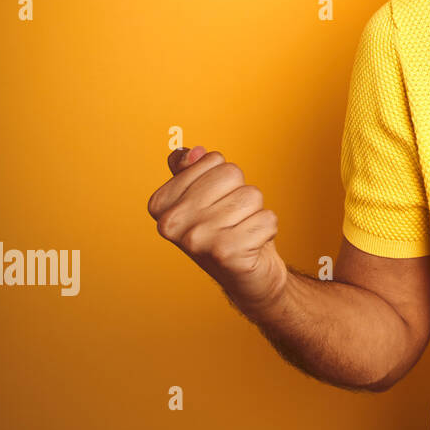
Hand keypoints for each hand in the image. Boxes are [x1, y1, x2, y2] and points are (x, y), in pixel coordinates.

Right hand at [146, 146, 289, 313]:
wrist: (248, 278)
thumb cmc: (227, 233)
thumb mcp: (205, 197)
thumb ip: (192, 171)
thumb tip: (193, 152)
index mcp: (161, 204)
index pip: (212, 159)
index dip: (224, 179)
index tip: (215, 204)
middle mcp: (172, 223)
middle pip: (232, 174)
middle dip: (241, 194)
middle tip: (231, 220)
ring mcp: (196, 239)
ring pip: (252, 195)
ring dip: (255, 213)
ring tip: (241, 233)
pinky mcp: (226, 253)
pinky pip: (267, 218)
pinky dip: (267, 229)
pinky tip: (252, 246)